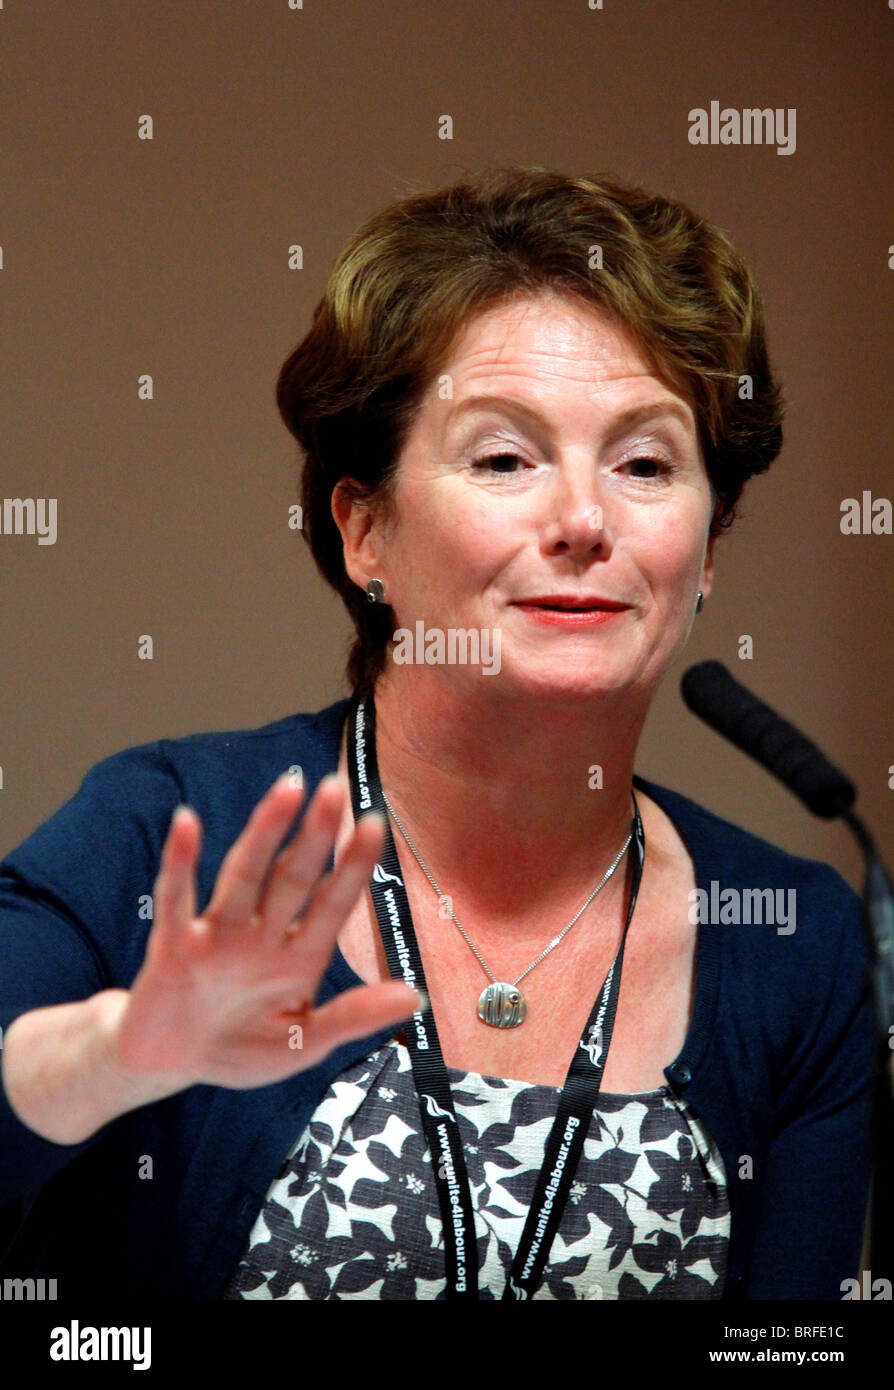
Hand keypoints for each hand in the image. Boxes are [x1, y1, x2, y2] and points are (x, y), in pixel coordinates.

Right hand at [115, 772, 421, 1088]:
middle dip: (314, 835)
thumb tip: (415, 996)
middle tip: (335, 788)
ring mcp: (218, 936)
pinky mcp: (173, 945)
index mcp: (298, 957)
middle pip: (292, 877)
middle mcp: (262, 936)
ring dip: (264, 833)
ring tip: (287, 790)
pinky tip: (187, 823)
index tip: (375, 823)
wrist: (169, 1065)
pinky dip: (180, 862)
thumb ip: (353, 1016)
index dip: (353, 865)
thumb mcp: (304, 1041)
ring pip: (244, 876)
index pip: (332, 902)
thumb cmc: (240, 1048)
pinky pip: (177, 898)